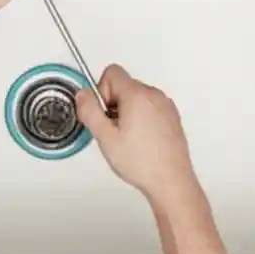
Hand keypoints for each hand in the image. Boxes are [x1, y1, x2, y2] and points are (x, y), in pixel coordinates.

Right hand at [76, 65, 198, 207]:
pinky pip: (150, 107)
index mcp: (137, 95)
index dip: (101, 91)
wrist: (171, 181)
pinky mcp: (171, 117)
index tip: (104, 112)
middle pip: (124, 85)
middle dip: (113, 103)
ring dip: (127, 111)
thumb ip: (89, 111)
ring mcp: (165, 106)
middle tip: (114, 130)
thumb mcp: (105, 138)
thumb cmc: (143, 163)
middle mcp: (154, 95)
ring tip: (128, 138)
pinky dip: (141, 118)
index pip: (112, 72)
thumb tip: (83, 95)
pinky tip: (140, 141)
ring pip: (137, 96)